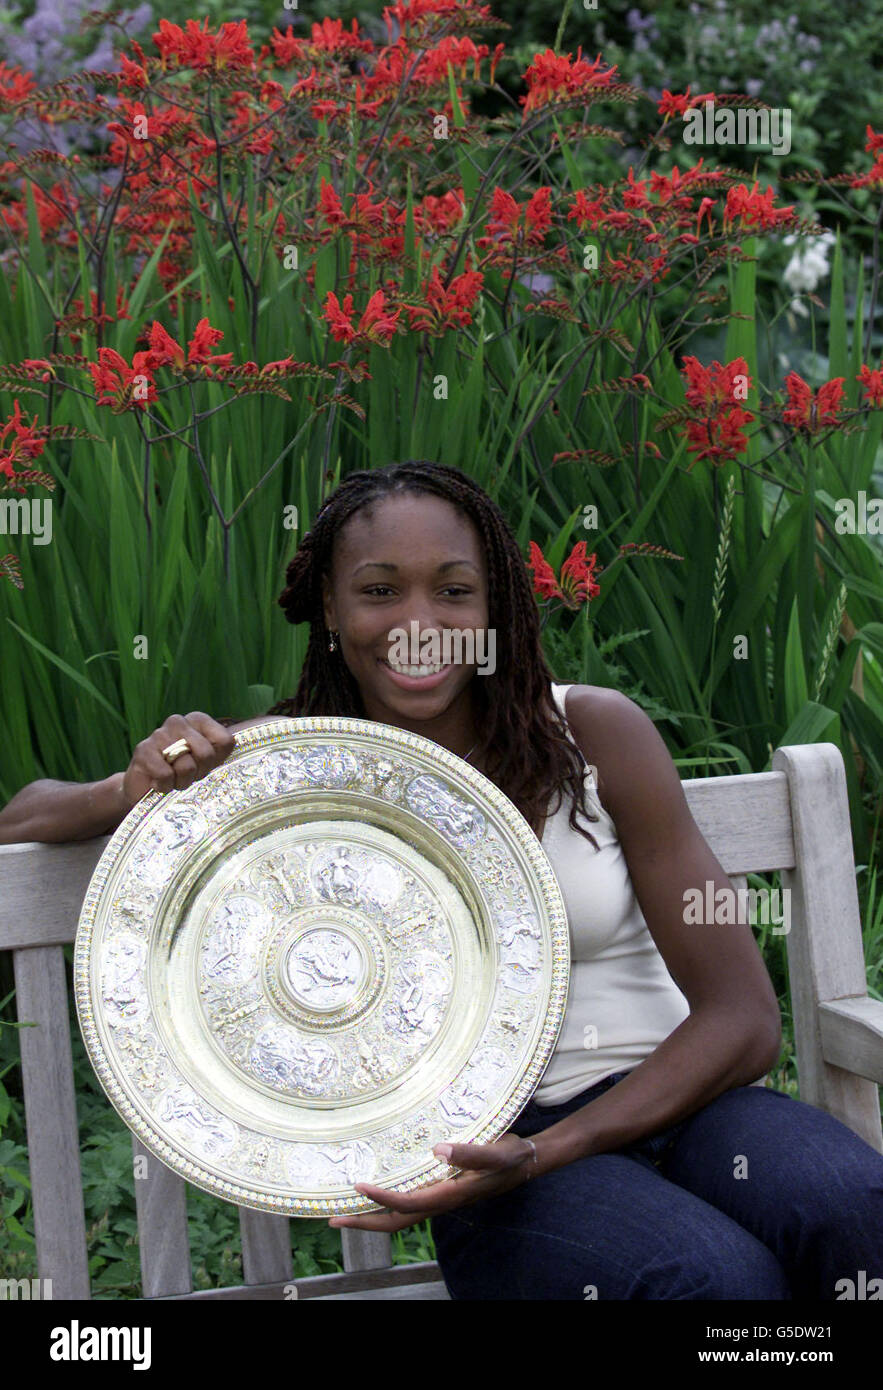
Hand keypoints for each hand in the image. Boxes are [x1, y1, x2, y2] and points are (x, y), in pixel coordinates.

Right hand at [121, 711, 235, 806]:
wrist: (145, 787)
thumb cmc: (182, 770)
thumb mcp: (207, 760)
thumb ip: (222, 748)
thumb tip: (231, 740)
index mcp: (198, 720)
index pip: (225, 741)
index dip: (216, 760)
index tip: (205, 764)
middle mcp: (178, 721)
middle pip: (206, 754)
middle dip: (199, 772)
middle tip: (188, 775)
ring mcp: (159, 734)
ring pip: (186, 766)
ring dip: (181, 782)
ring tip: (173, 778)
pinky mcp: (143, 750)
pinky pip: (166, 775)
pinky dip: (165, 786)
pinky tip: (158, 782)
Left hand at [327, 1133, 538, 1233]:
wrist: (526, 1163)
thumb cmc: (511, 1156)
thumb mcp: (498, 1152)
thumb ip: (472, 1153)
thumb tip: (438, 1149)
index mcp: (449, 1195)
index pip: (408, 1204)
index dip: (382, 1199)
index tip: (359, 1186)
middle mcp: (440, 1202)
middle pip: (396, 1223)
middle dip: (364, 1223)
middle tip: (332, 1219)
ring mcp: (439, 1199)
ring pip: (400, 1216)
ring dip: (372, 1216)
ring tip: (344, 1210)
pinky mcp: (441, 1191)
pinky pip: (408, 1204)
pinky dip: (387, 1204)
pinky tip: (377, 1193)